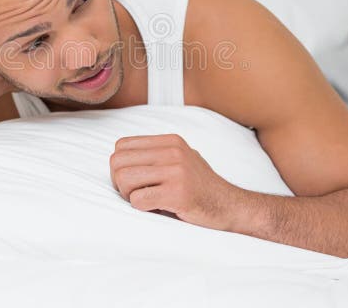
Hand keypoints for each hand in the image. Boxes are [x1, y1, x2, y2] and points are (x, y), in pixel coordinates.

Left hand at [109, 133, 237, 230]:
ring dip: (129, 195)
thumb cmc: (199, 187)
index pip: (121, 145)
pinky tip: (157, 207)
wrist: (230, 206)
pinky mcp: (178, 193)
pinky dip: (142, 208)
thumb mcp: (179, 159)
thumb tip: (118, 156)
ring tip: (146, 200)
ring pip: (124, 179)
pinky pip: (138, 200)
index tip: (135, 179)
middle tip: (136, 193)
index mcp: (170, 141)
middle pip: (117, 162)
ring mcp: (176, 172)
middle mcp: (173, 152)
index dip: (121, 166)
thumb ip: (154, 154)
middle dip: (120, 182)